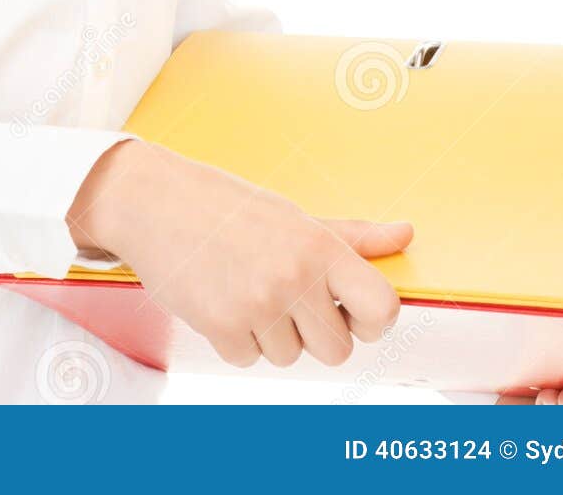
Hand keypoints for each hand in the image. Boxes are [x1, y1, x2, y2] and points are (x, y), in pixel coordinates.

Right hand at [66, 138, 410, 368]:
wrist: (156, 202)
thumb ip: (352, 236)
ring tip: (248, 288)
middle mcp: (295, 275)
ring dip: (272, 335)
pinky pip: (249, 360)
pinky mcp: (221, 326)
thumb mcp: (295, 216)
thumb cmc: (231, 208)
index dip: (374, 321)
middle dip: (316, 334)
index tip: (354, 312)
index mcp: (320, 245)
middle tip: (289, 299)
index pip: (383, 309)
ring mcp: (258, 303)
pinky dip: (237, 340)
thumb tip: (406, 234)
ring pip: (290, 358)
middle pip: (337, 350)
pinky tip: (224, 300)